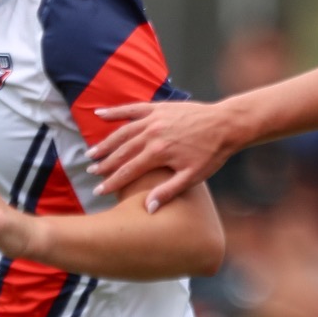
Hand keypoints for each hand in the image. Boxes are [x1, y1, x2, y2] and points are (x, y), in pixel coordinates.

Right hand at [86, 99, 242, 209]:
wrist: (226, 124)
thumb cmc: (211, 154)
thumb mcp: (192, 177)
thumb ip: (168, 192)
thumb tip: (147, 208)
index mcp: (159, 153)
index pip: (128, 171)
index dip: (112, 182)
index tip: (98, 191)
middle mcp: (152, 134)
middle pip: (121, 152)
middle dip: (104, 164)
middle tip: (91, 173)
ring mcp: (154, 119)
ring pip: (122, 132)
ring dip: (105, 143)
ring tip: (91, 153)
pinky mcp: (158, 108)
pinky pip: (132, 109)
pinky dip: (115, 112)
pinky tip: (99, 114)